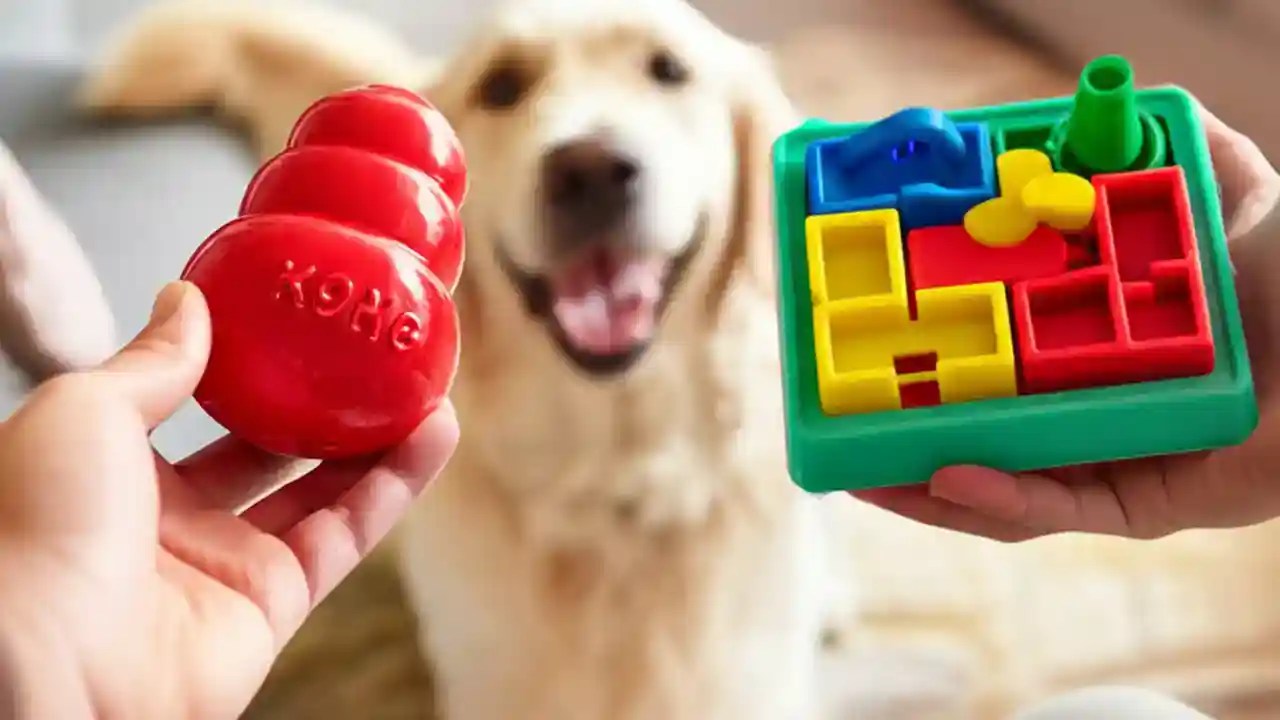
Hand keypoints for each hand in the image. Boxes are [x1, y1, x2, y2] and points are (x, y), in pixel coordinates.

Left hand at [0, 281, 457, 718]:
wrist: (45, 662)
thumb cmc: (30, 533)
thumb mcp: (82, 408)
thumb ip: (153, 360)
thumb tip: (186, 301)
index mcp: (110, 469)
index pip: (192, 404)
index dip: (246, 362)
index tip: (293, 319)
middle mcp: (170, 520)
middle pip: (269, 448)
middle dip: (322, 404)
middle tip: (373, 356)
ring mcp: (225, 564)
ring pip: (321, 490)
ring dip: (378, 439)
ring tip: (426, 385)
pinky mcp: (273, 604)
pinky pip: (347, 533)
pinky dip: (397, 485)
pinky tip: (435, 432)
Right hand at [856, 105, 1279, 541]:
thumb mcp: (1234, 192)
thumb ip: (1176, 151)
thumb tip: (1118, 105)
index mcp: (1102, 352)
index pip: (997, 368)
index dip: (930, 364)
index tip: (870, 344)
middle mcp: (1101, 412)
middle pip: (982, 438)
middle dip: (903, 444)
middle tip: (836, 427)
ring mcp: (1122, 463)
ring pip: (1005, 490)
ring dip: (926, 487)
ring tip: (861, 471)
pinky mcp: (1152, 505)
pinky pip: (1061, 511)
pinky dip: (1000, 498)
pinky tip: (945, 473)